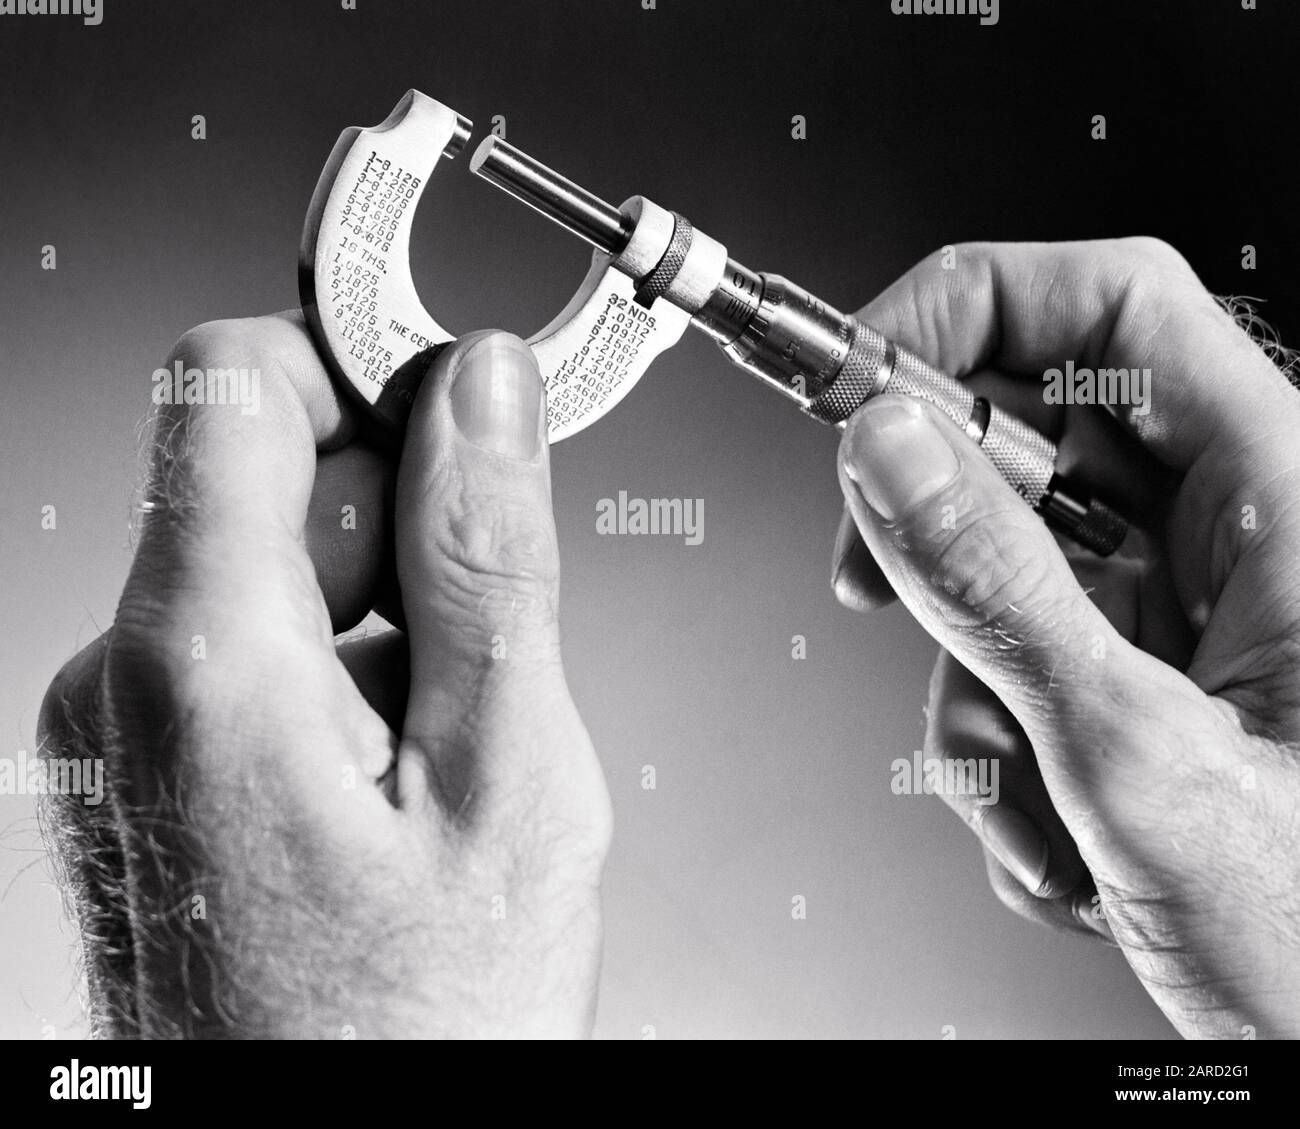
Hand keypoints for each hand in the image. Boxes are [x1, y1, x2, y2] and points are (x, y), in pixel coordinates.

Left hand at [38, 315, 610, 1037]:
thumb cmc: (423, 1027)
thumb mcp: (505, 779)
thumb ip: (486, 558)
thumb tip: (484, 388)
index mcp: (204, 661)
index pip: (230, 382)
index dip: (353, 357)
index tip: (454, 395)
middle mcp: (120, 683)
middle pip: (260, 477)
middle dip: (396, 515)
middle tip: (489, 634)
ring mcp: (118, 733)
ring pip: (266, 567)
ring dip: (379, 609)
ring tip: (443, 743)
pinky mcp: (138, 769)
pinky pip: (243, 647)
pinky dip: (336, 667)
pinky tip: (392, 776)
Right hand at [831, 239, 1299, 1037]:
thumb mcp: (1138, 753)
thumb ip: (999, 589)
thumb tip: (887, 450)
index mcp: (1280, 495)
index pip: (1109, 305)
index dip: (969, 307)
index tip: (854, 378)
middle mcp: (1232, 536)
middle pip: (1028, 441)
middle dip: (937, 541)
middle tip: (879, 588)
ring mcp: (1181, 614)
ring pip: (1003, 573)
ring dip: (973, 695)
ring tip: (1034, 805)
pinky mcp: (1142, 679)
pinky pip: (1017, 659)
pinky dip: (1001, 753)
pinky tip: (1062, 840)